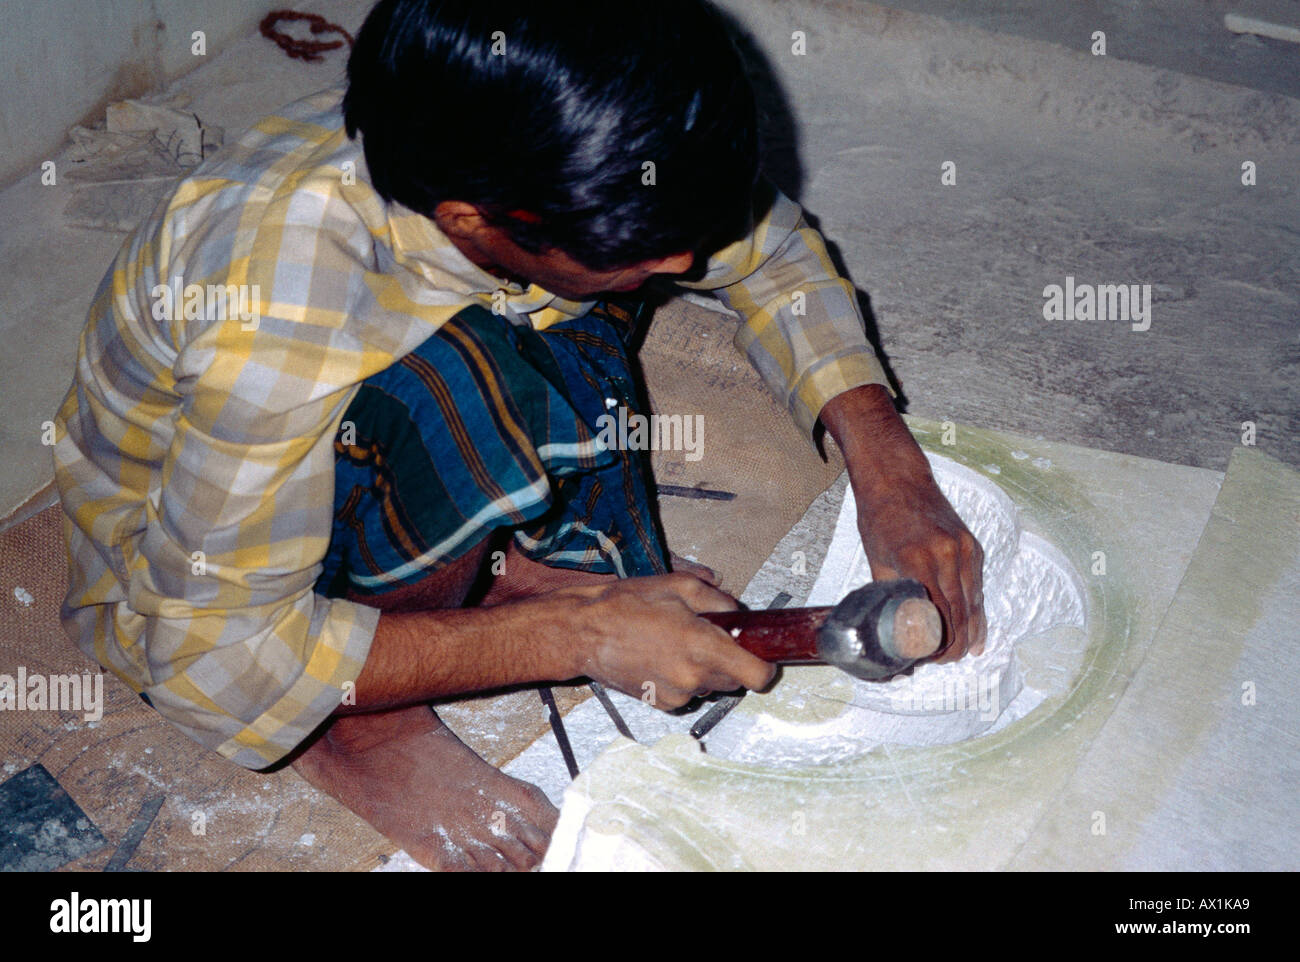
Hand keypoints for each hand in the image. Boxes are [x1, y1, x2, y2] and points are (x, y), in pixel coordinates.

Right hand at [558, 573, 775, 708]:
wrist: (584, 632)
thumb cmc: (626, 605)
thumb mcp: (679, 586)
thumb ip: (718, 600)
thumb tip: (737, 612)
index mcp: (702, 647)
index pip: (757, 675)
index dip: (765, 666)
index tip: (761, 656)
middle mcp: (692, 677)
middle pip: (735, 680)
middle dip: (729, 660)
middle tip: (707, 636)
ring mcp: (676, 694)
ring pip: (709, 685)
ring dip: (703, 668)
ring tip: (676, 643)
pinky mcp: (660, 704)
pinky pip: (686, 693)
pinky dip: (682, 679)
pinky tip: (661, 658)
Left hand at [819, 385, 986, 661]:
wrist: (898, 478)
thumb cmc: (880, 516)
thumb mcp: (876, 558)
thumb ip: (887, 593)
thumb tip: (890, 628)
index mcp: (919, 560)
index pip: (936, 615)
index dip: (936, 644)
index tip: (928, 660)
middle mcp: (948, 555)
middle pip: (959, 614)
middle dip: (953, 645)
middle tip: (942, 662)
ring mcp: (964, 549)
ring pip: (973, 603)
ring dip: (967, 632)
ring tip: (957, 654)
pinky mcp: (972, 546)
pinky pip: (976, 587)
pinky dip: (975, 611)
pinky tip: (974, 634)